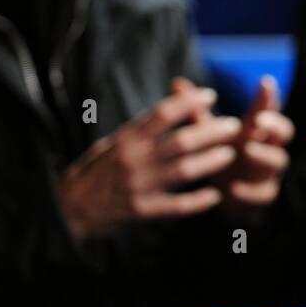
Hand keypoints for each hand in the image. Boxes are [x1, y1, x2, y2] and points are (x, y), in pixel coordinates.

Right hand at [57, 83, 237, 239]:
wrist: (72, 207)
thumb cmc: (100, 169)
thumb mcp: (115, 142)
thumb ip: (143, 128)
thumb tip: (175, 104)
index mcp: (127, 138)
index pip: (163, 113)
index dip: (190, 102)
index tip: (211, 96)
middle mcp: (134, 159)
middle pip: (182, 141)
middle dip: (212, 131)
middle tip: (234, 125)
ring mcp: (140, 185)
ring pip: (185, 171)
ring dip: (212, 161)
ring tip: (229, 154)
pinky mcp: (143, 210)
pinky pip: (177, 206)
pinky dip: (198, 201)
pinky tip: (215, 196)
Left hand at [171, 77, 293, 218]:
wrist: (229, 193)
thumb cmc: (223, 154)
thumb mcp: (210, 133)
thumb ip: (197, 111)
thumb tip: (176, 82)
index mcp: (256, 130)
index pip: (268, 108)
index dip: (268, 96)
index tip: (264, 81)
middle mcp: (267, 147)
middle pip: (285, 132)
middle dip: (275, 124)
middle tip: (259, 119)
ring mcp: (267, 170)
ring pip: (279, 160)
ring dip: (265, 155)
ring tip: (248, 149)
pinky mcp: (263, 192)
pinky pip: (265, 193)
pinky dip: (250, 191)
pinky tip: (234, 188)